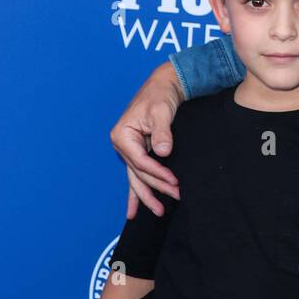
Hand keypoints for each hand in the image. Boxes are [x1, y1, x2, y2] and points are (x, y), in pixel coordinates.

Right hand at [110, 62, 182, 216]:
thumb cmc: (160, 96)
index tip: (175, 182)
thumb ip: (162, 132)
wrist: (163, 86)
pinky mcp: (138, 152)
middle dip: (157, 187)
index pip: (141, 162)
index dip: (158, 173)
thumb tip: (163, 151)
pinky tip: (135, 210)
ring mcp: (129, 150)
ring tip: (159, 212)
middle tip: (176, 197)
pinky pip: (137, 174)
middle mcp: (122, 145)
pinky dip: (137, 192)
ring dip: (147, 196)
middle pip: (139, 173)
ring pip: (137, 178)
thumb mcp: (161, 111)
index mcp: (122, 136)